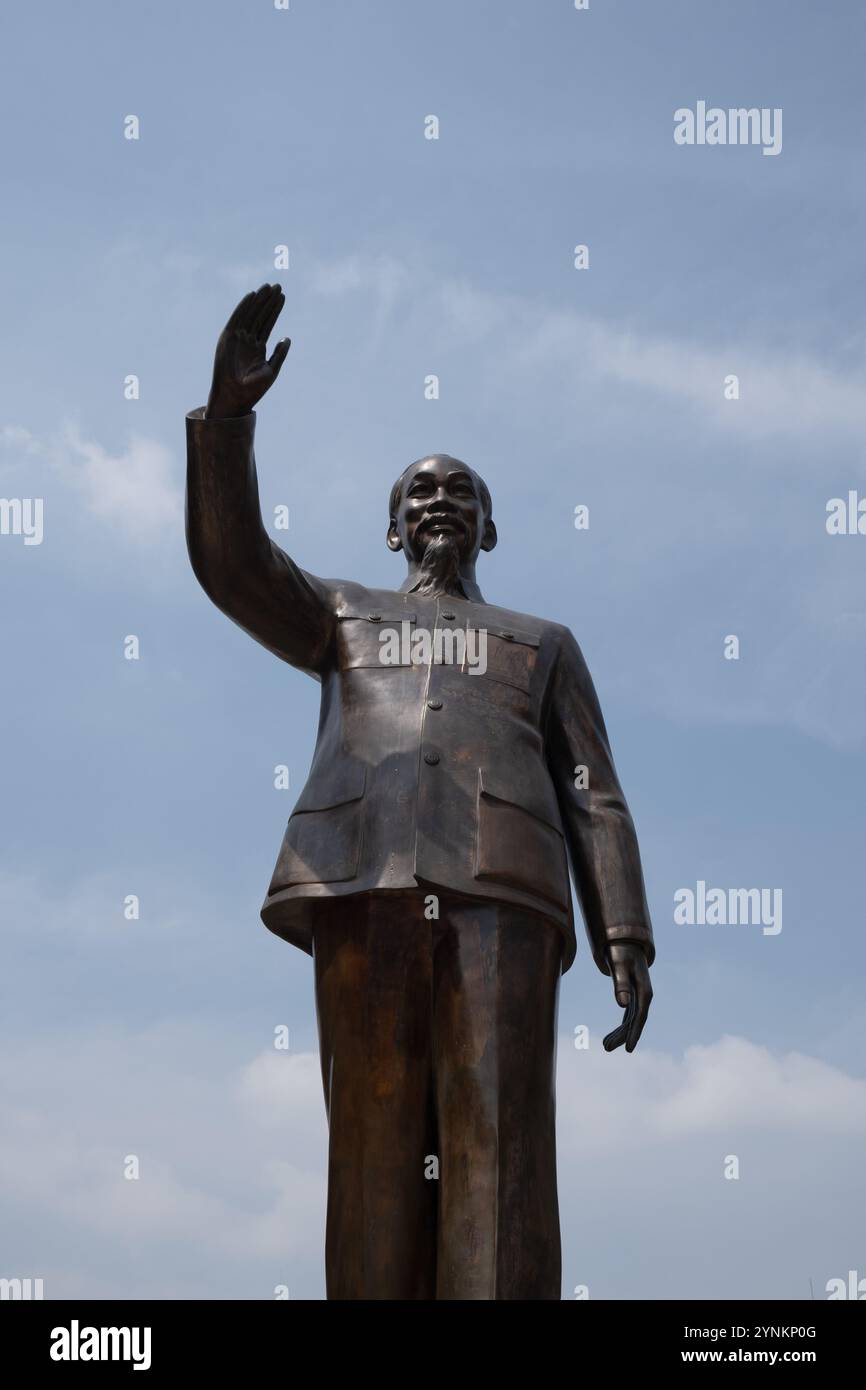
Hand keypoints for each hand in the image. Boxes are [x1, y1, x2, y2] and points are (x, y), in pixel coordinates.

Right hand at [205, 283, 289, 419]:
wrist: (236, 397)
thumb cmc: (253, 389)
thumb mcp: (271, 370)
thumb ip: (280, 354)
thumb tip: (288, 338)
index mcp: (257, 348)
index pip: (267, 323)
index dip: (274, 310)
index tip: (282, 297)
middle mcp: (247, 340)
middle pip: (259, 315)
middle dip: (268, 302)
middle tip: (278, 286)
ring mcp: (237, 338)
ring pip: (250, 314)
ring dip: (259, 301)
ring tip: (269, 287)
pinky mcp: (228, 338)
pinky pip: (237, 318)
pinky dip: (244, 307)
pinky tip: (252, 296)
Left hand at [602, 942, 651, 1052]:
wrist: (625, 941)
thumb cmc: (621, 952)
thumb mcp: (619, 966)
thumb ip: (620, 985)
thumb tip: (623, 1006)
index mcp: (644, 991)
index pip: (639, 1016)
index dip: (634, 1033)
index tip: (628, 1049)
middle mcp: (644, 996)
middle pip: (634, 1021)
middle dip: (622, 1036)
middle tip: (606, 1048)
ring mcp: (638, 996)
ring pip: (630, 1020)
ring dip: (619, 1033)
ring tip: (605, 1045)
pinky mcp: (632, 995)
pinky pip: (627, 1015)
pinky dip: (620, 1025)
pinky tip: (611, 1036)